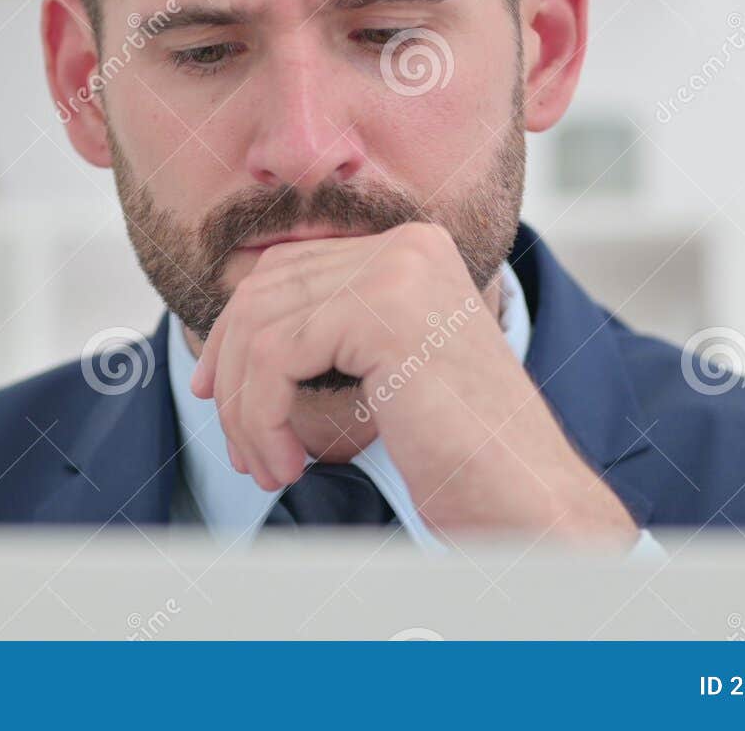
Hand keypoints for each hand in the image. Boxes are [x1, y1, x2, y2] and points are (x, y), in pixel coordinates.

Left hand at [190, 221, 637, 544]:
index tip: (219, 395)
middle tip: (239, 445)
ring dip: (246, 411)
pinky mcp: (382, 311)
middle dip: (232, 373)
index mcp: (413, 248)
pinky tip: (288, 465)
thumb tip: (232, 331)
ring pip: (260, 328)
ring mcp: (397, 270)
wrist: (524, 498)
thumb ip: (330, 330)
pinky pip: (274, 357)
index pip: (286, 269)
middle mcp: (407, 245)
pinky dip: (263, 419)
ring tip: (267, 468)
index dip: (236, 332)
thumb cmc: (459, 451)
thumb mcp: (386, 368)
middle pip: (264, 291)